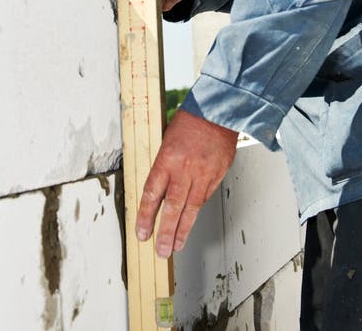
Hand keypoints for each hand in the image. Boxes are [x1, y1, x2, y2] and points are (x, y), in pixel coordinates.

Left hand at [135, 109, 237, 257]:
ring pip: (191, 208)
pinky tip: (191, 220)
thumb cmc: (191, 121)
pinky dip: (196, 210)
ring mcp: (203, 174)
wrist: (219, 112)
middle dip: (166, 232)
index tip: (142, 232)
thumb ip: (164, 166)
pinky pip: (205, 197)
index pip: (153, 194)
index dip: (146, 216)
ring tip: (176, 245)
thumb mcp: (167, 140)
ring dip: (183, 230)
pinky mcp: (217, 175)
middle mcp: (185, 169)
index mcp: (168, 158)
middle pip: (173, 208)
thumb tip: (158, 190)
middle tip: (161, 250)